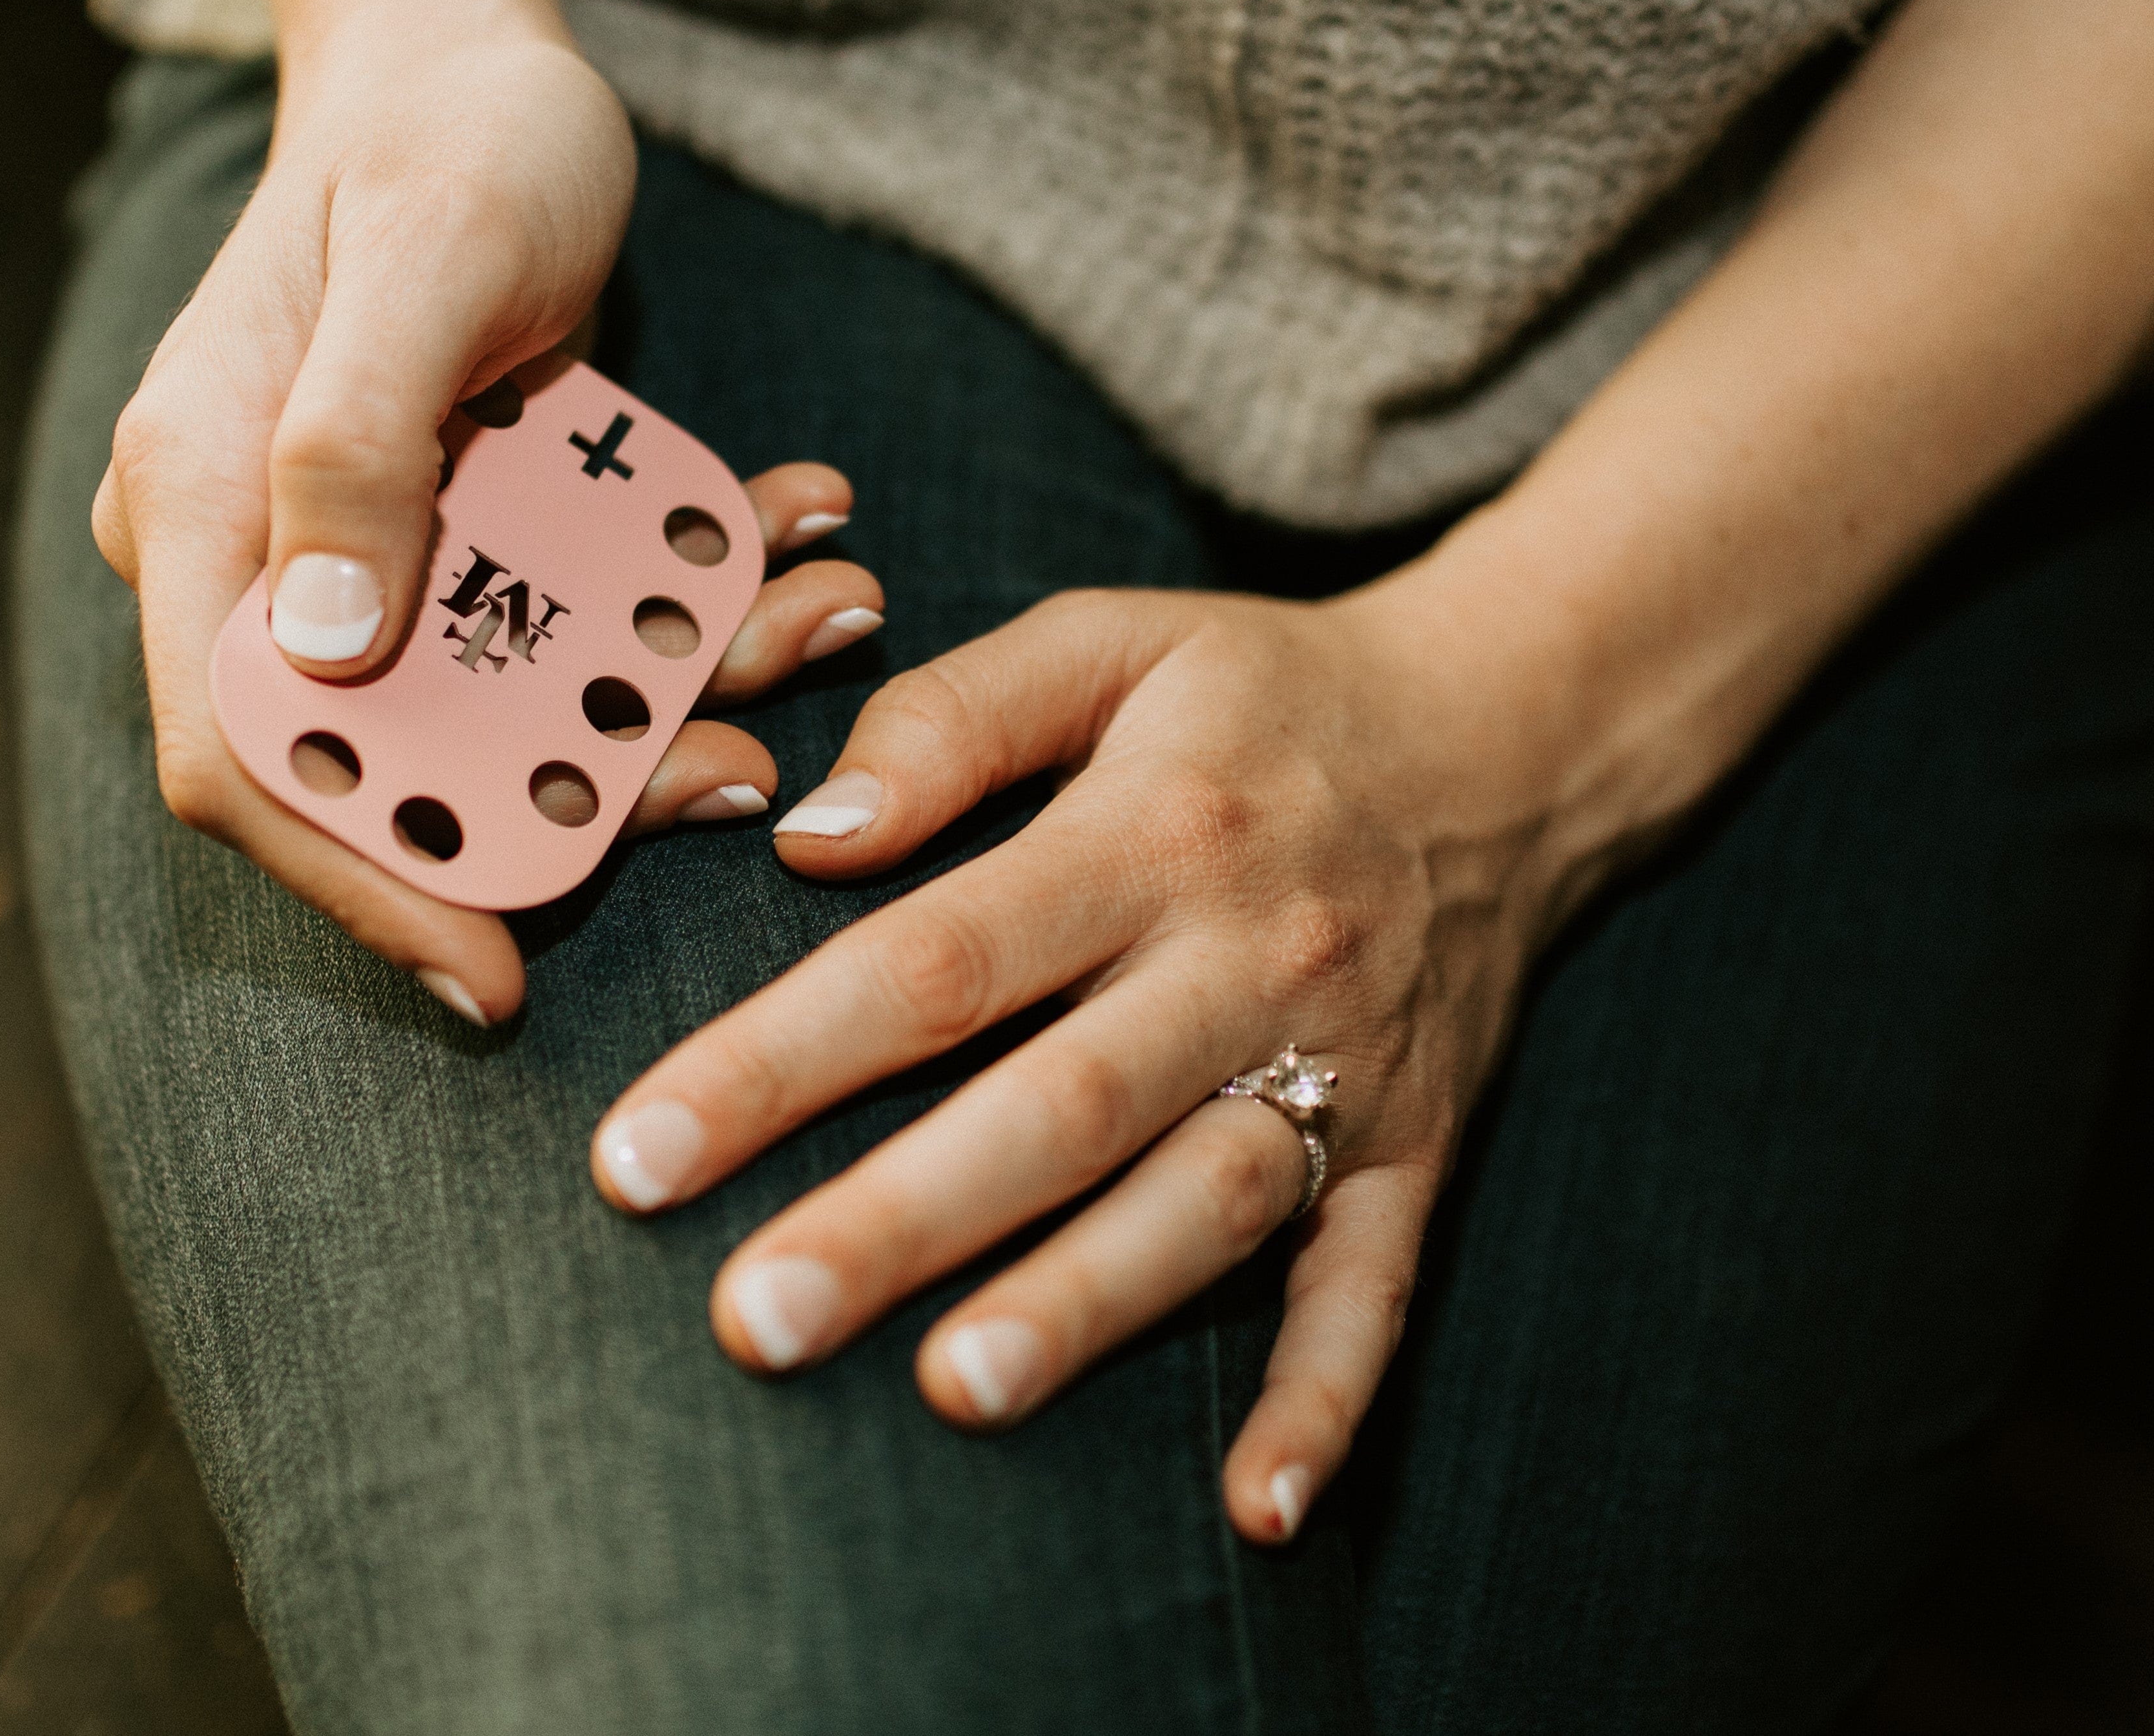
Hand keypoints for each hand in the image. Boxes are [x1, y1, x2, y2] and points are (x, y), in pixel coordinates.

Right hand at [90, 0, 886, 1022]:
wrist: (469, 56)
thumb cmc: (450, 133)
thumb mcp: (430, 262)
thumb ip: (359, 438)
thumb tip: (316, 638)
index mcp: (204, 500)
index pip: (243, 754)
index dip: (361, 878)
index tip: (494, 971)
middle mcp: (258, 548)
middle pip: (388, 752)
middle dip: (566, 792)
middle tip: (742, 779)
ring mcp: (355, 547)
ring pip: (501, 696)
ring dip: (661, 694)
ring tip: (819, 628)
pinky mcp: (451, 529)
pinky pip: (557, 617)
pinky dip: (676, 608)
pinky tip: (797, 549)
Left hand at [587, 576, 1651, 1541]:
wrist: (1512, 735)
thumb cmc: (1266, 695)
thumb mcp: (1115, 639)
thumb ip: (957, 716)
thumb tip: (812, 833)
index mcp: (1155, 831)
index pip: (939, 959)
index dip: (780, 1057)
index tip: (640, 1152)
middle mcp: (1248, 961)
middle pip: (1056, 1104)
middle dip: (899, 1217)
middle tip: (754, 1315)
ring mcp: (1345, 1068)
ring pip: (1204, 1205)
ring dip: (1085, 1303)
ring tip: (954, 1392)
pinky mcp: (1419, 1149)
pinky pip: (1374, 1291)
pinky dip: (1324, 1403)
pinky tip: (1254, 1514)